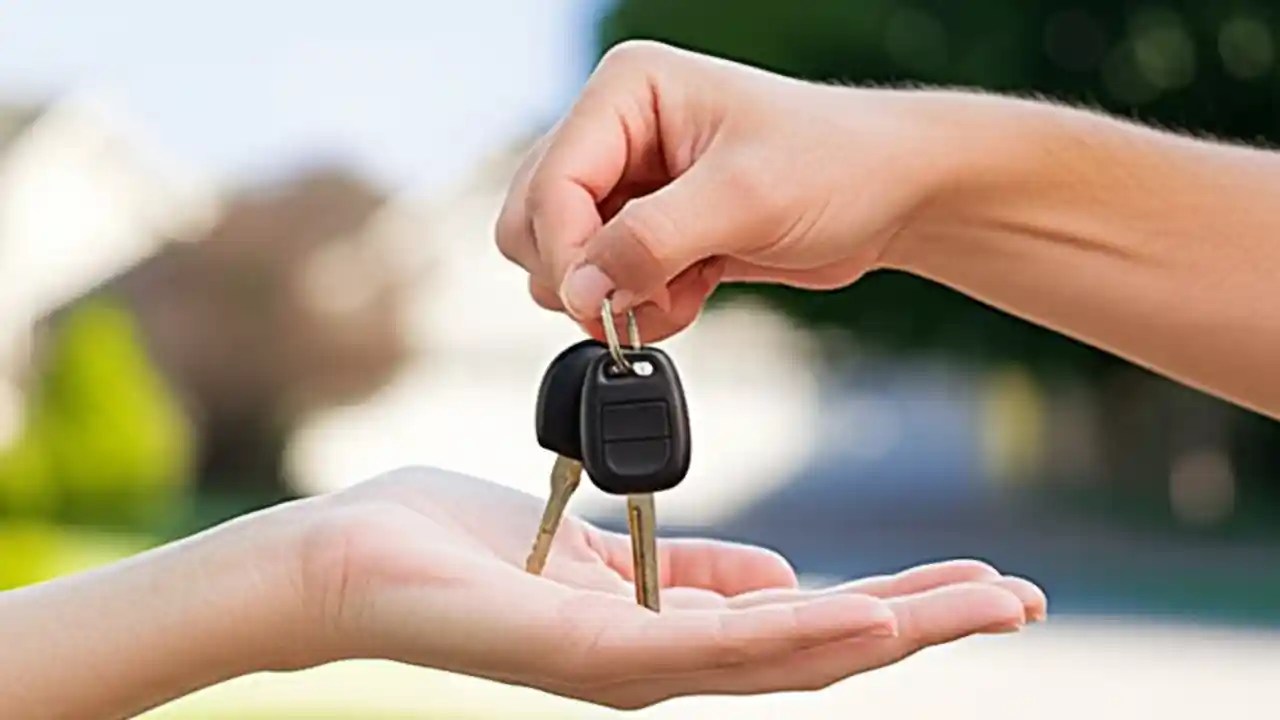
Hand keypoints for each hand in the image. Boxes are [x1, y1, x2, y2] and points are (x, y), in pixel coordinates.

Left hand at [291, 467, 1045, 708]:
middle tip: (1020, 602)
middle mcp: (661, 664)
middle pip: (815, 649)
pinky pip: (703, 644)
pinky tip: (861, 616)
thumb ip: (692, 570)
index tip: (975, 580)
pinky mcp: (585, 656)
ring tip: (977, 606)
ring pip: (781, 657)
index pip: (806, 623)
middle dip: (922, 626)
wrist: (351, 562)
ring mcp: (627, 669)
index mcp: (667, 632)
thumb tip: (785, 580)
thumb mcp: (602, 547)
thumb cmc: (464, 551)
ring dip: (886, 632)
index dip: (896, 607)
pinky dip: (792, 634)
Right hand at [496, 40, 954, 340]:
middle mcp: (616, 132)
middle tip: (645, 295)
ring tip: (681, 288)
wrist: (893, 194)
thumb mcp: (743, 197)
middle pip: (534, 222)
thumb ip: (650, 243)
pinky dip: (640, 305)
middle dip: (585, 275)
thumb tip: (578, 291)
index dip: (567, 252)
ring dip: (615, 295)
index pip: (551, 182)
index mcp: (628, 91)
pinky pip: (604, 285)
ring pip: (563, 261)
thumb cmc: (838, 163)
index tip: (600, 303)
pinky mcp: (649, 230)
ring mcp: (629, 184)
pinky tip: (694, 291)